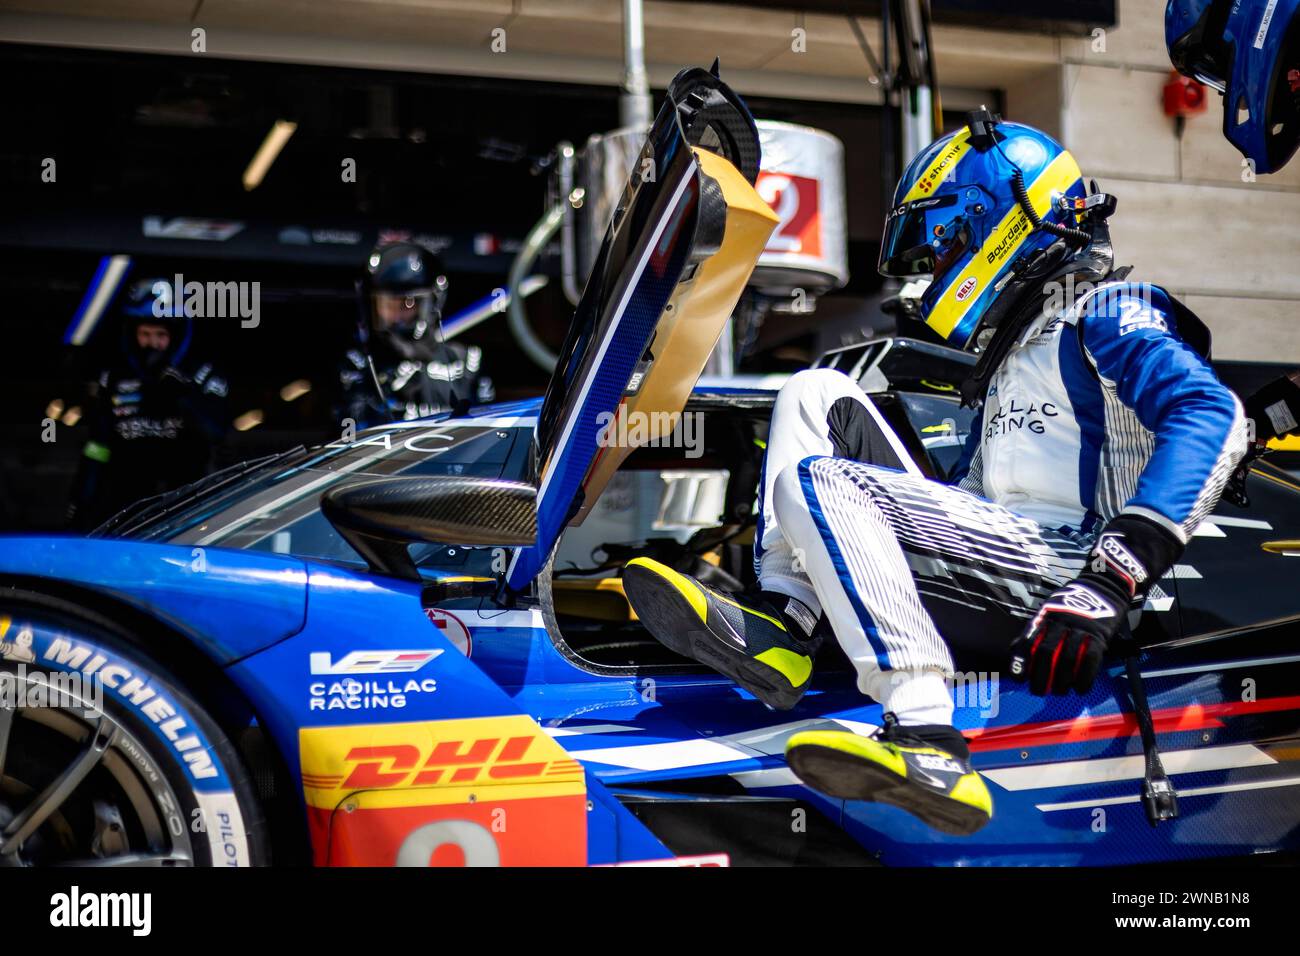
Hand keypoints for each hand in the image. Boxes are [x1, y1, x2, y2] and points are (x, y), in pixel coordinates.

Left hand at [1008, 580, 1122, 695]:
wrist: (1102, 587)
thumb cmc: (1071, 605)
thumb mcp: (1049, 612)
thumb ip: (1034, 631)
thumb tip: (1013, 652)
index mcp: (1044, 617)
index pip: (1027, 640)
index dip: (1020, 661)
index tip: (1018, 679)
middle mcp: (1059, 622)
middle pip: (1045, 653)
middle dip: (1040, 677)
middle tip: (1039, 692)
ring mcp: (1079, 628)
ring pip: (1067, 658)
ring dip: (1062, 681)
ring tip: (1060, 692)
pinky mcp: (1098, 635)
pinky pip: (1090, 659)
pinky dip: (1084, 678)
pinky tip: (1080, 689)